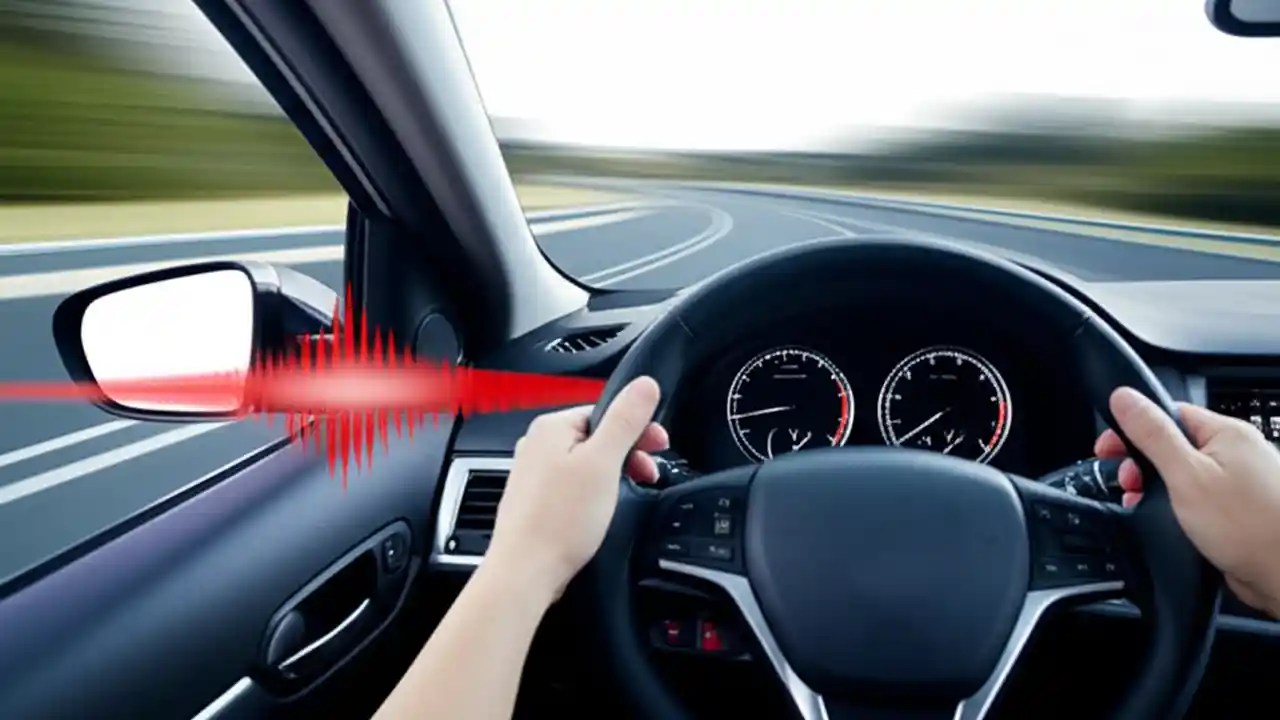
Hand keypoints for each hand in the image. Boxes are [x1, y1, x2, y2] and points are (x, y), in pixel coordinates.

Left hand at [486, 377, 667, 599]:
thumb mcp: (604, 463)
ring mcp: (534, 473)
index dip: (637, 428)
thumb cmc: (558, 521)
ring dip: (614, 474)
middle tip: (648, 473)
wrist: (526, 571)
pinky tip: (601, 511)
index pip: (606, 411)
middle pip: (597, 436)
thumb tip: (644, 385)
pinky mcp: (537, 500)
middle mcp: (538, 445)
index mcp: (552, 427)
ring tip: (628, 494)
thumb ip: (625, 420)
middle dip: (628, 452)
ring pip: (586, 462)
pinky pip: (574, 485)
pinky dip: (594, 493)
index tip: (659, 446)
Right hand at [1094, 387, 1279, 617]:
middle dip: (1142, 463)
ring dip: (1156, 489)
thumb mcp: (1187, 475)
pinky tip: (1169, 522)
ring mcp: (1237, 483)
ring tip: (1146, 505)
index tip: (1108, 449)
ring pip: (1182, 474)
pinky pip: (1195, 498)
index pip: (1168, 413)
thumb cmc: (1249, 526)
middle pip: (1172, 444)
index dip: (1132, 428)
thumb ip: (1153, 434)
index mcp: (1227, 433)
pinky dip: (1176, 507)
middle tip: (1129, 484)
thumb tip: (1125, 397)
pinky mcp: (1235, 511)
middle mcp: (1236, 454)